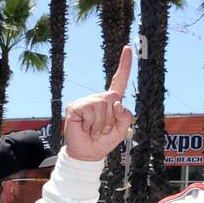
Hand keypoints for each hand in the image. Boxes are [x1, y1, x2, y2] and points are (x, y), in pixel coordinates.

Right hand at [62, 45, 134, 161]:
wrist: (87, 154)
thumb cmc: (103, 142)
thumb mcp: (122, 131)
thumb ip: (126, 117)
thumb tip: (118, 104)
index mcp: (111, 102)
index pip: (119, 81)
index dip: (124, 66)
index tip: (127, 48)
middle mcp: (98, 98)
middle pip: (113, 97)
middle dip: (111, 118)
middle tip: (103, 130)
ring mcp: (86, 101)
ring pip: (102, 105)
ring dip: (101, 124)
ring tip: (94, 131)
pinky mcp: (75, 107)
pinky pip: (90, 110)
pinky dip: (91, 124)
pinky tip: (86, 129)